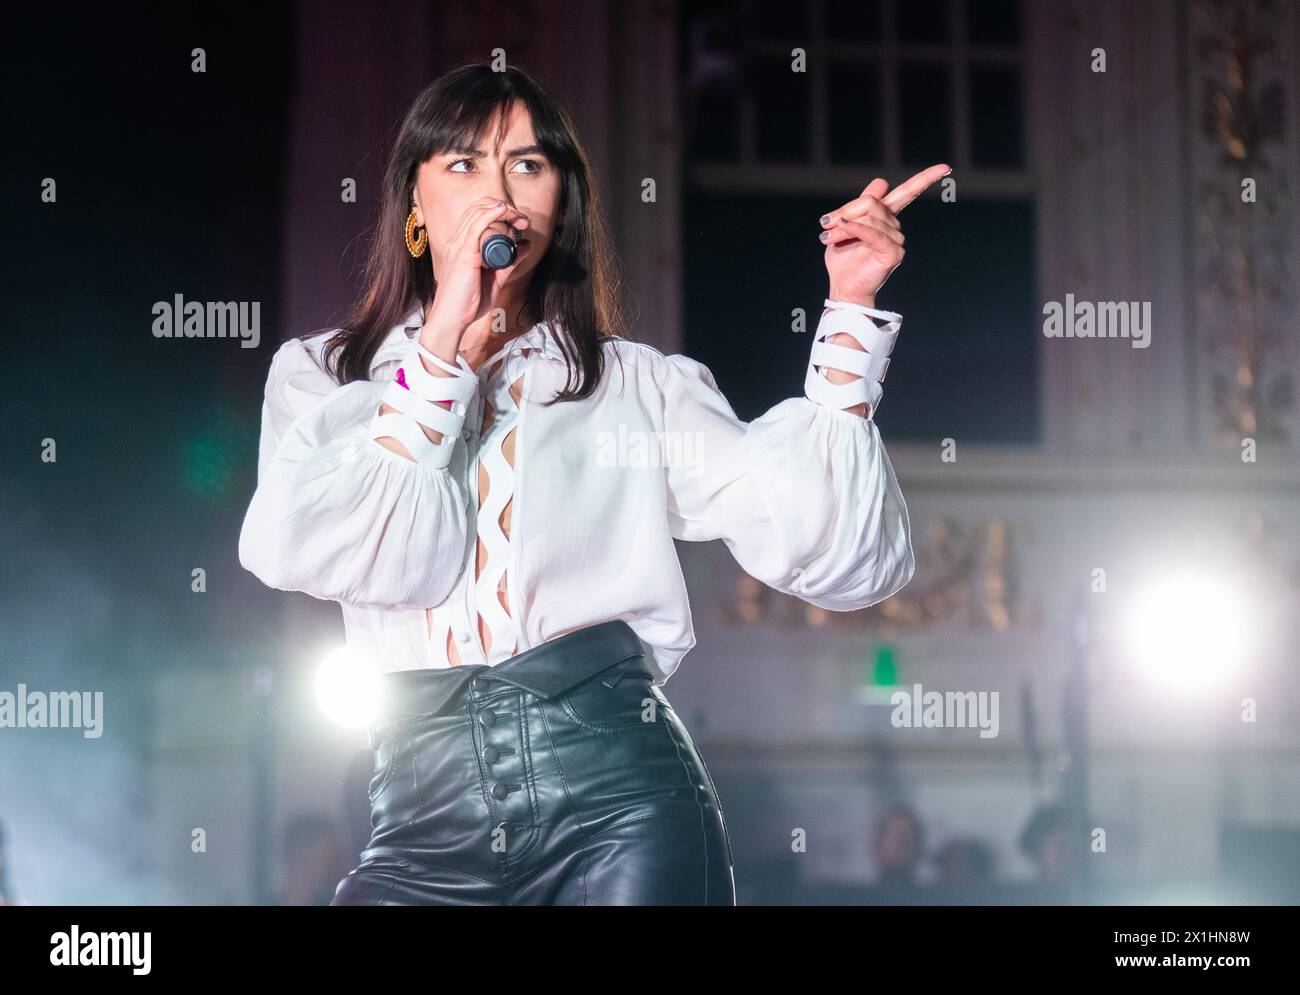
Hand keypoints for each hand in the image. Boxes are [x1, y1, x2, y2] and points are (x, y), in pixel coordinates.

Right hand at [423, 197, 530, 342]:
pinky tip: (503, 209)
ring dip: (503, 210)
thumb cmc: (468, 303)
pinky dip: (490, 214)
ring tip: (520, 219)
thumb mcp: (496, 279)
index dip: (500, 212)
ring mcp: (459, 246)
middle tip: (523, 220)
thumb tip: (526, 245)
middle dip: (505, 209)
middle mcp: (458, 241)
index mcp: (463, 246)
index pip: (478, 215)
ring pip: (478, 213)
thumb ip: (510, 263)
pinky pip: (476, 226)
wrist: (452, 320)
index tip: (520, 223)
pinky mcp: (463, 253)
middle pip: (479, 209)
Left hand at [815, 164, 948, 416]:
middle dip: (846, 211)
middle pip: (872, 202)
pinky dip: (854, 230)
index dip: (925, 179)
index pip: (908, 194)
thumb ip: (860, 205)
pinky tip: (839, 233)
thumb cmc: (843, 260)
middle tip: (826, 224)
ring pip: (869, 217)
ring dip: (843, 225)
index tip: (945, 168)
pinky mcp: (893, 254)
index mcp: (886, 220)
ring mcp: (897, 241)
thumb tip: (882, 182)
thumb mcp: (846, 226)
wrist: (843, 289)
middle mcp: (896, 229)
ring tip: (828, 237)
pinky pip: (872, 232)